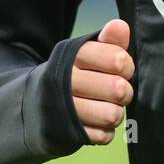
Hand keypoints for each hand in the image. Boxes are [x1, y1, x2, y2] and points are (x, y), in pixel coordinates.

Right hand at [70, 18, 134, 143]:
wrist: (36, 106)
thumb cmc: (74, 74)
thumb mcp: (87, 52)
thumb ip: (108, 40)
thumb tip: (121, 27)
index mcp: (72, 55)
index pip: (117, 59)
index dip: (127, 66)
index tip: (123, 69)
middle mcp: (64, 80)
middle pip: (118, 89)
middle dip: (125, 92)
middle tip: (118, 91)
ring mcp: (63, 109)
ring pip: (112, 115)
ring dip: (116, 113)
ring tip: (108, 108)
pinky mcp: (65, 134)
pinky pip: (102, 136)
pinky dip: (104, 131)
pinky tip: (95, 123)